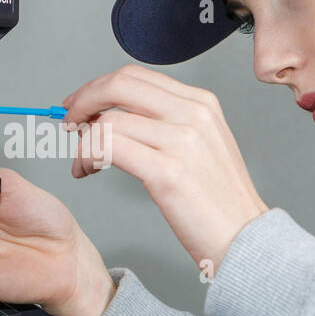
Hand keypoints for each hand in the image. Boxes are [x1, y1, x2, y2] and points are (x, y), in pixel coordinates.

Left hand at [61, 64, 268, 273]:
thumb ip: (164, 124)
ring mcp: (182, 140)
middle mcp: (193, 113)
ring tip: (81, 162)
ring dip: (82, 140)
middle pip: (119, 85)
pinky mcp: (168, 172)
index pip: (135, 77)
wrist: (246, 238)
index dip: (98, 87)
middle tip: (69, 123)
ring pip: (109, 119)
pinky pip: (108, 147)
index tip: (80, 105)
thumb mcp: (201, 146)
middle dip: (83, 100)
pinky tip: (86, 171)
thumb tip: (110, 116)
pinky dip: (86, 156)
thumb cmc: (218, 202)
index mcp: (201, 103)